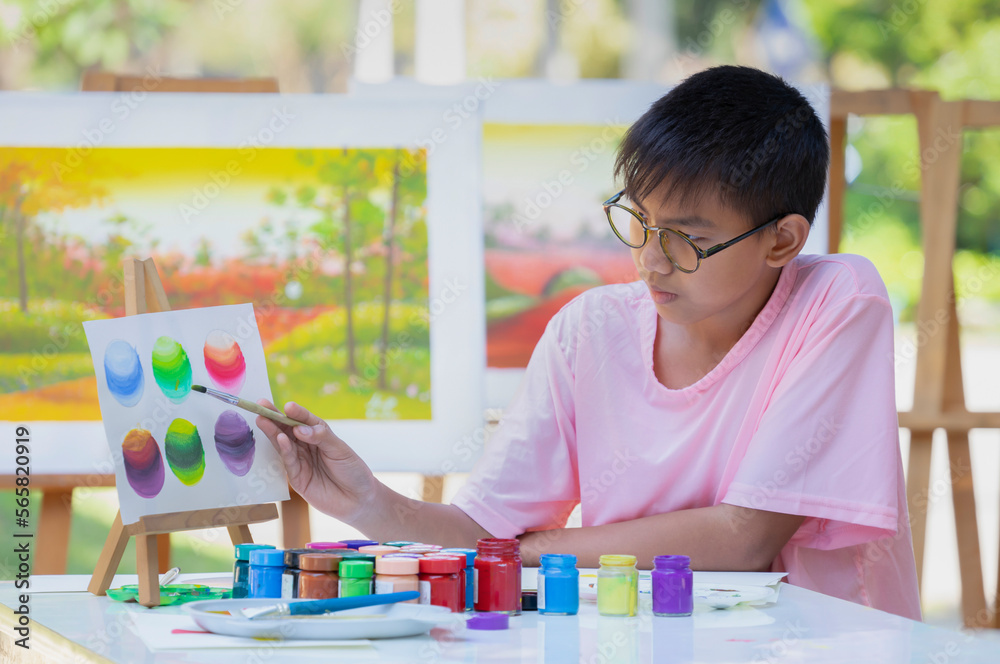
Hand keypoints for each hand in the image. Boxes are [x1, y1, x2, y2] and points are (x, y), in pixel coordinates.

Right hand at [255, 399, 379, 525]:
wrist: (358, 500)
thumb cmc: (352, 471)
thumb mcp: (340, 450)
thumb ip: (320, 437)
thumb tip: (298, 428)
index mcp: (318, 434)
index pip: (304, 420)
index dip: (295, 412)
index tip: (287, 406)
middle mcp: (306, 446)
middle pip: (288, 429)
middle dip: (274, 418)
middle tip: (261, 406)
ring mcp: (300, 461)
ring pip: (283, 443)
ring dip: (273, 431)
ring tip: (263, 419)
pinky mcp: (297, 477)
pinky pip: (288, 461)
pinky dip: (284, 449)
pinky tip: (280, 438)